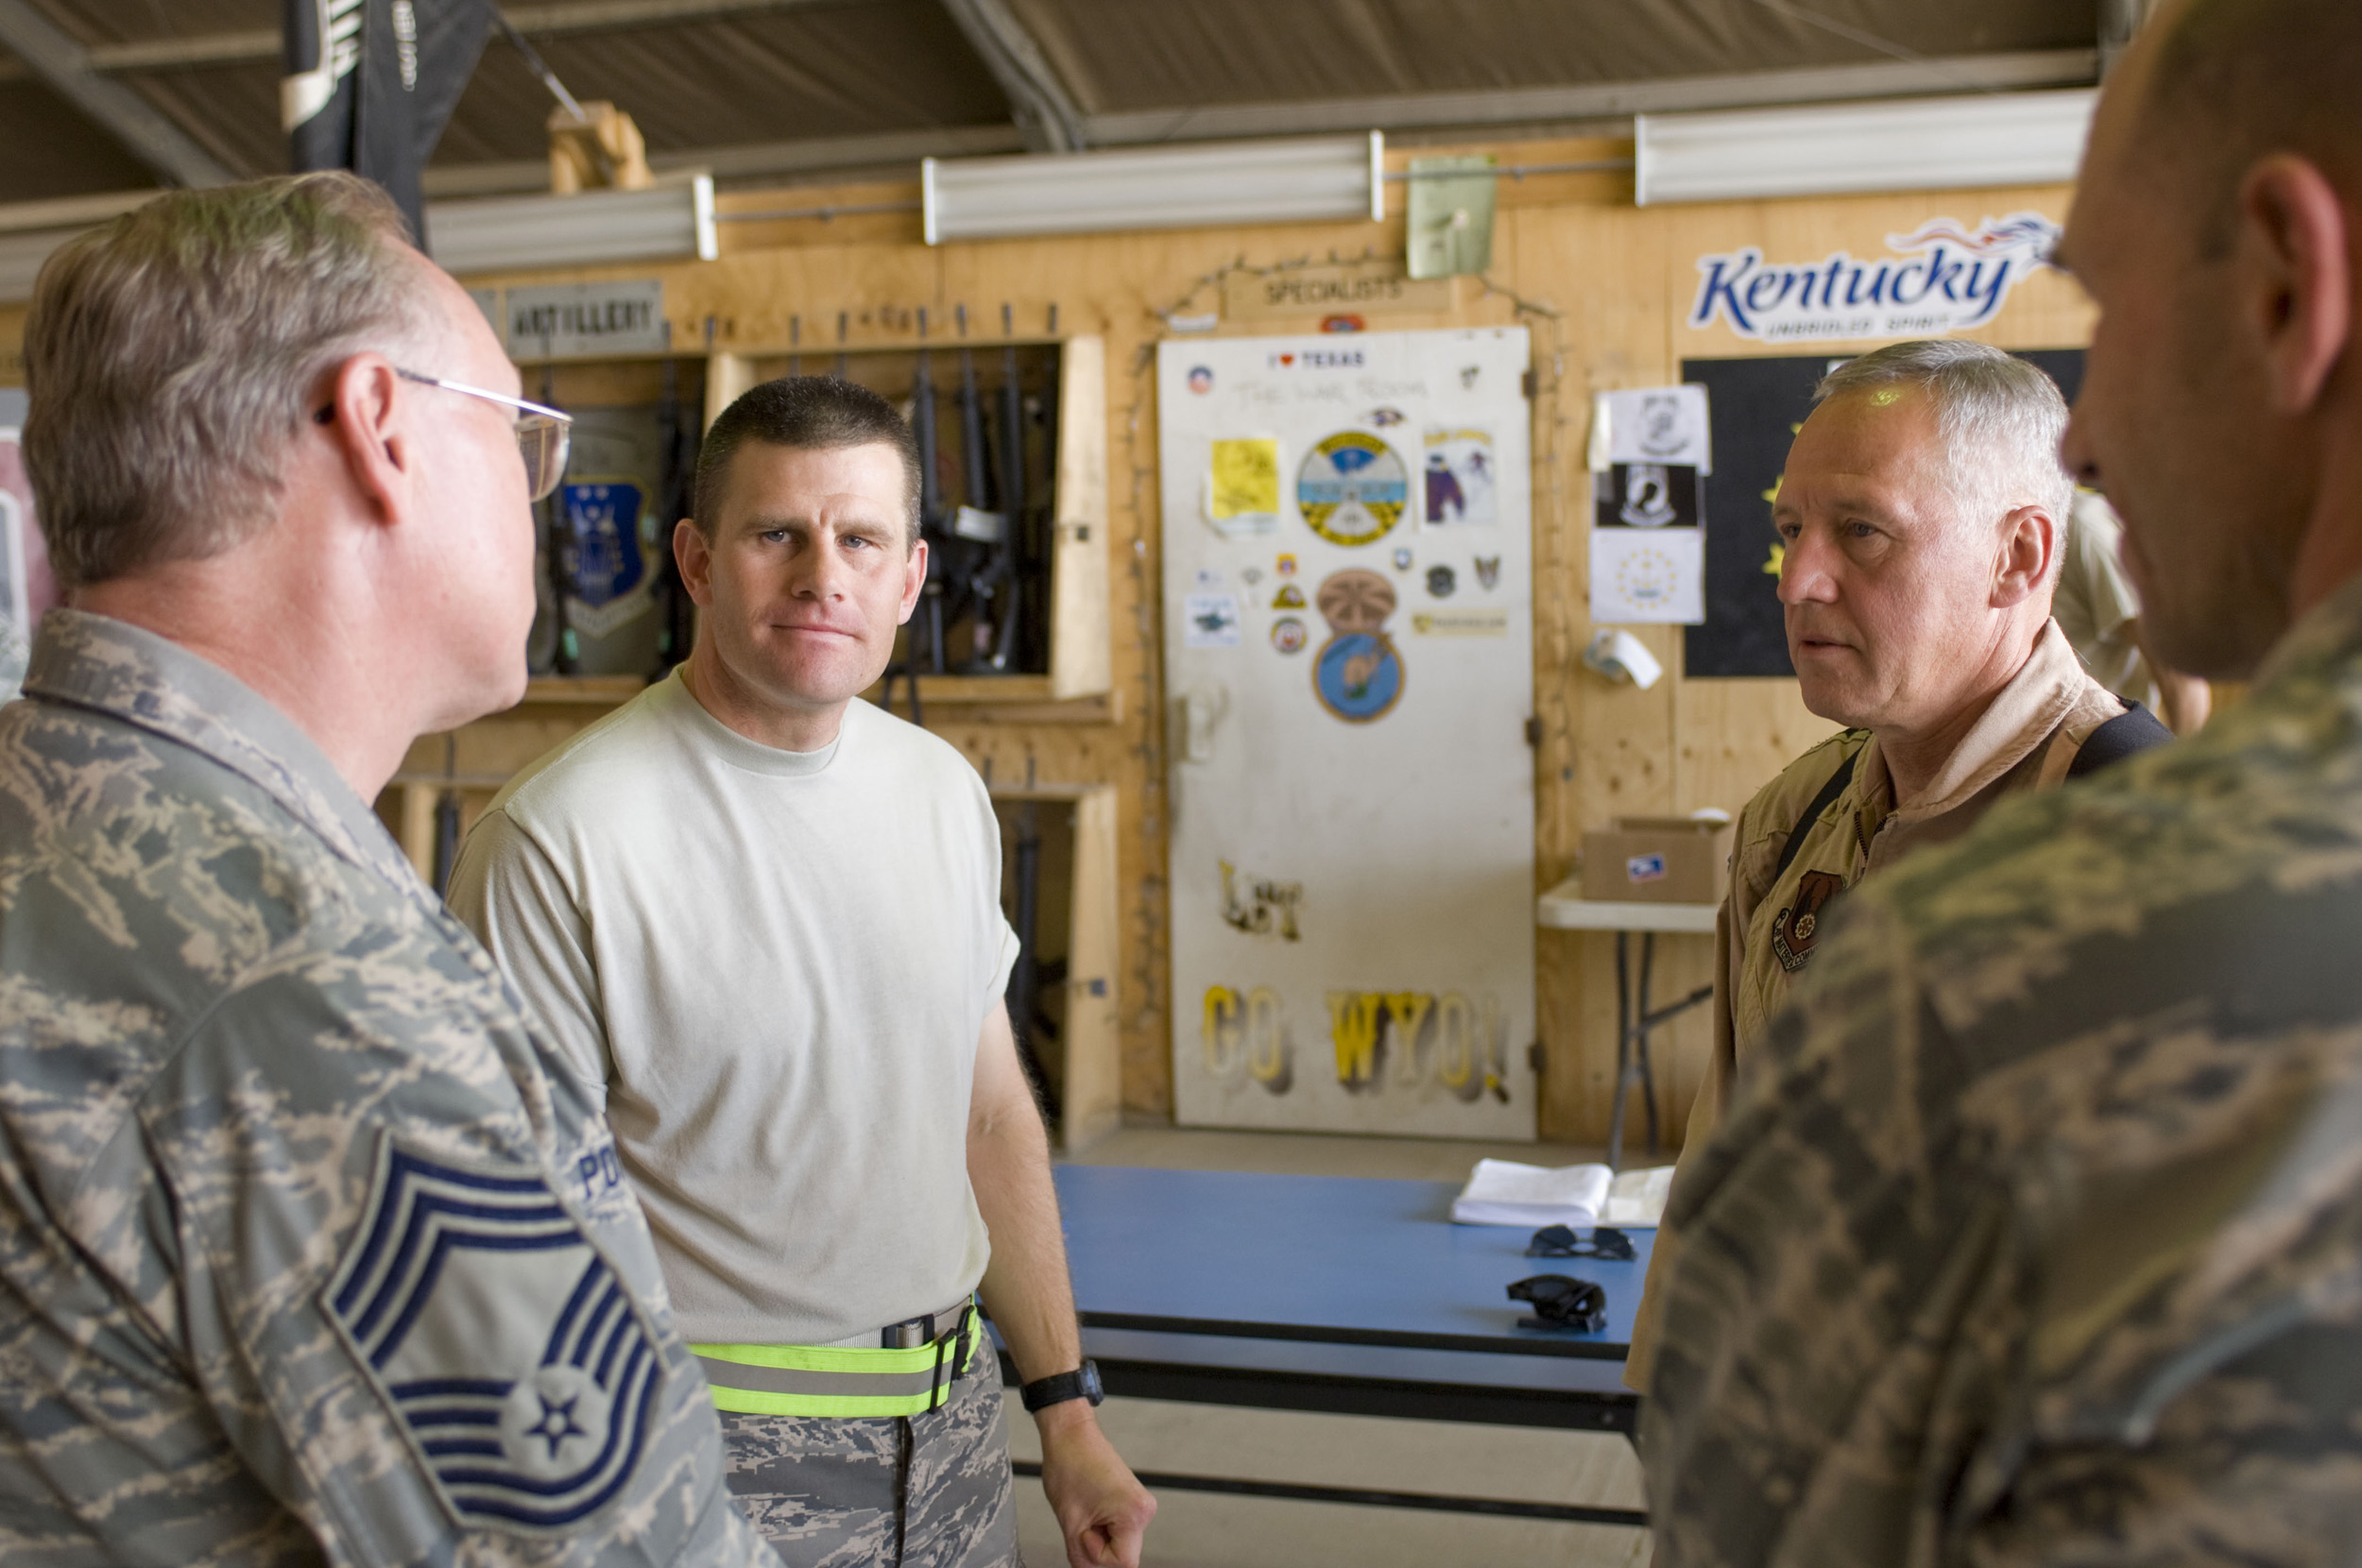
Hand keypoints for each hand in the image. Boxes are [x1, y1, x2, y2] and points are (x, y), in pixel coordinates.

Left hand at [1035, 1403, 1155, 1567]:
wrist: (1071, 1436)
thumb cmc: (1069, 1466)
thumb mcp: (1070, 1523)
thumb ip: (1083, 1558)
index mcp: (1134, 1513)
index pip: (1123, 1563)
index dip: (1097, 1554)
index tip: (1084, 1531)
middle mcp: (1145, 1510)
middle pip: (1123, 1556)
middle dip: (1097, 1547)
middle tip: (1083, 1521)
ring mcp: (1141, 1506)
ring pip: (1119, 1545)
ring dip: (1098, 1538)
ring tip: (1086, 1511)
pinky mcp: (1133, 1504)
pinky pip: (1118, 1533)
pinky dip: (1101, 1529)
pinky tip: (1092, 1509)